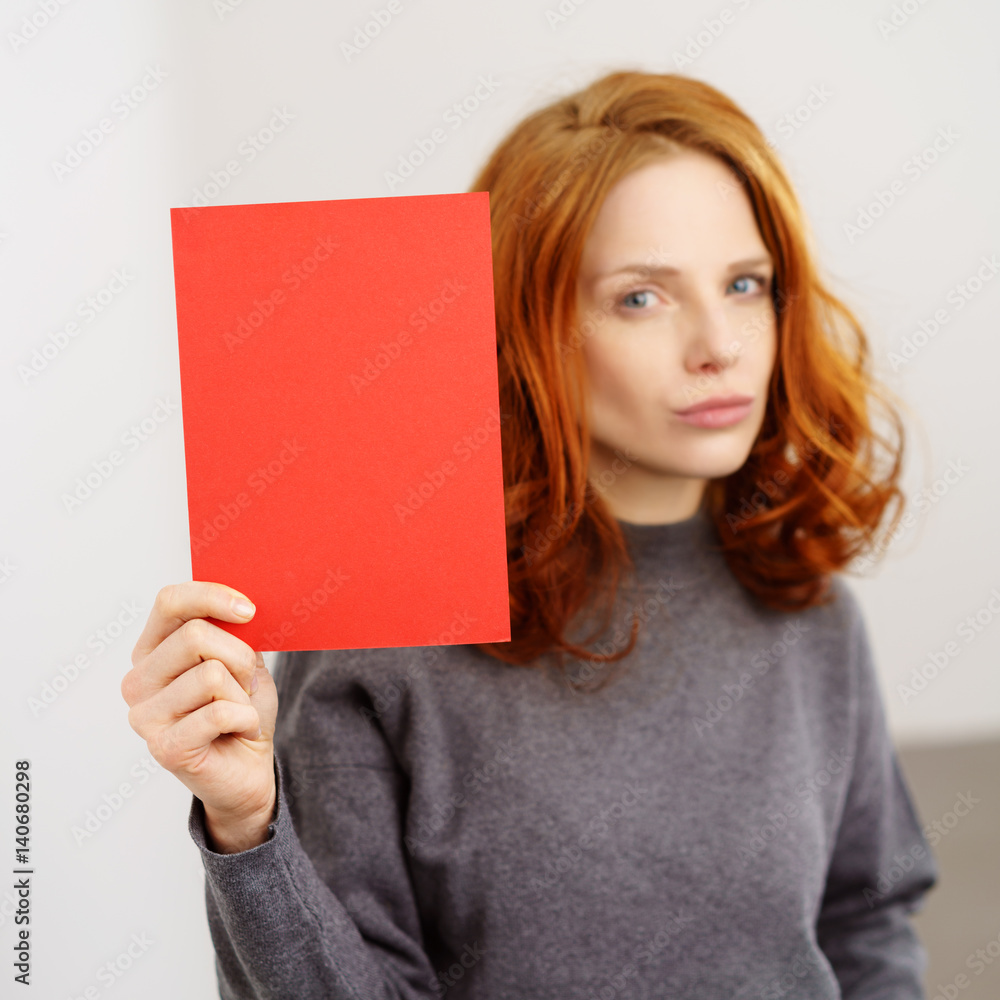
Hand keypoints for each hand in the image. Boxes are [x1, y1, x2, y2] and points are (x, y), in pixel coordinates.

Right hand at [121, 582, 277, 851]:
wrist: (248, 770)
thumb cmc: (242, 711)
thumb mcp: (244, 662)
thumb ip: (233, 633)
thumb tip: (240, 605)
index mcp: (152, 650)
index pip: (170, 602)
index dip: (212, 596)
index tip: (249, 610)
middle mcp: (138, 681)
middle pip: (195, 636)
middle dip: (239, 657)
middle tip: (245, 684)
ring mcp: (145, 717)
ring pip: (212, 674)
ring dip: (243, 694)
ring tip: (238, 713)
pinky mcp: (165, 747)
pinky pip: (220, 712)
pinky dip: (246, 718)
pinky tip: (241, 731)